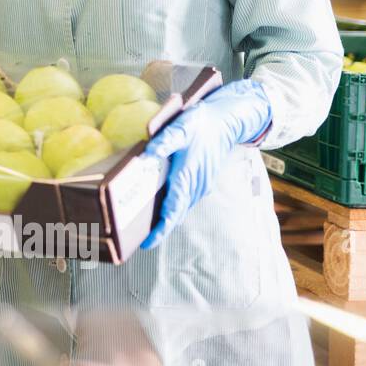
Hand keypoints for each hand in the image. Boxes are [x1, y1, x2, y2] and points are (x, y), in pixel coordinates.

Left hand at [139, 79, 271, 248]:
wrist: (225, 122)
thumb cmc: (200, 123)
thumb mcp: (180, 127)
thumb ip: (163, 142)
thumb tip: (146, 155)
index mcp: (187, 175)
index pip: (173, 210)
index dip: (161, 229)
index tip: (147, 243)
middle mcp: (195, 186)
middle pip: (175, 214)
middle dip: (160, 229)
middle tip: (140, 240)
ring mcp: (200, 186)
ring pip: (181, 209)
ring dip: (166, 219)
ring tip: (146, 229)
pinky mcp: (201, 183)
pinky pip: (185, 201)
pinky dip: (173, 208)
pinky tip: (161, 210)